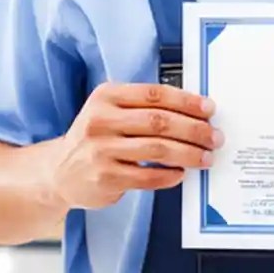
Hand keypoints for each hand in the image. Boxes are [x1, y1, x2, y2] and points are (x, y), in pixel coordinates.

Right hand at [46, 82, 222, 210]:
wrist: (59, 171)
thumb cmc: (94, 138)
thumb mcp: (108, 111)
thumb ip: (142, 107)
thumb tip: (192, 112)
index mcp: (105, 97)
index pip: (154, 94)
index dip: (186, 101)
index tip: (208, 108)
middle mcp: (101, 121)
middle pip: (159, 121)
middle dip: (194, 129)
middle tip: (214, 136)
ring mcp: (102, 150)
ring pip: (158, 149)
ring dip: (188, 154)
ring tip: (205, 157)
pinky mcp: (106, 178)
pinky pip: (148, 176)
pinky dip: (170, 175)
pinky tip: (181, 173)